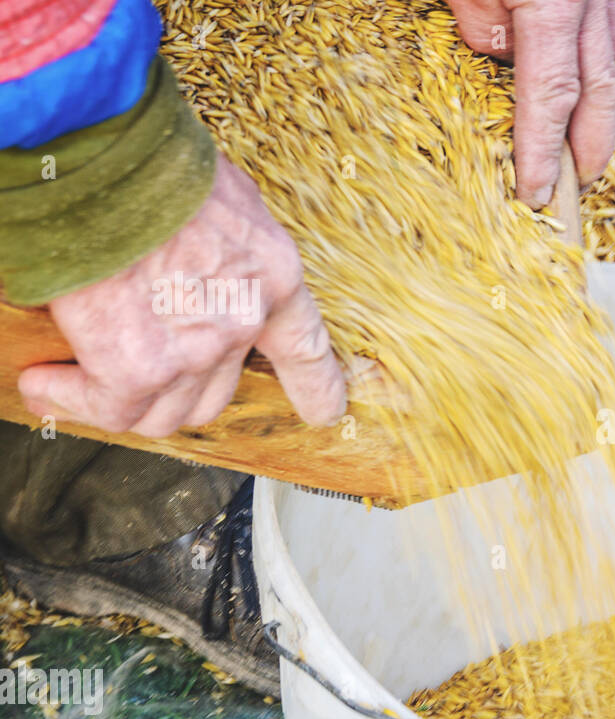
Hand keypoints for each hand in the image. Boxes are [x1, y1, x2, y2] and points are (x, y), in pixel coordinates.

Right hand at [19, 156, 347, 437]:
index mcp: (274, 278)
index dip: (315, 387)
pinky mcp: (139, 368)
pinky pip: (111, 409)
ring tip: (77, 379)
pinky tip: (45, 380)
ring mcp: (194, 352)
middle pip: (216, 394)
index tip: (323, 412)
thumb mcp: (223, 198)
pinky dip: (71, 399)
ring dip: (119, 401)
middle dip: (174, 392)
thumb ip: (222, 245)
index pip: (304, 347)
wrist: (104, 165)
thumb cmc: (152, 163)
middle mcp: (242, 322)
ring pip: (163, 412)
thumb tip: (192, 258)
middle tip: (132, 373)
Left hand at [448, 0, 614, 206]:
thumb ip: (481, 30)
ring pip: (607, 71)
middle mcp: (588, 5)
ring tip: (575, 157)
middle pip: (599, 95)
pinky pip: (603, 42)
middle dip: (589, 153)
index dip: (545, 154)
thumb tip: (504, 70)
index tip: (536, 195)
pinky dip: (593, 78)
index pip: (552, 97)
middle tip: (571, 192)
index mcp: (553, 6)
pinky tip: (580, 99)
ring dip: (595, 120)